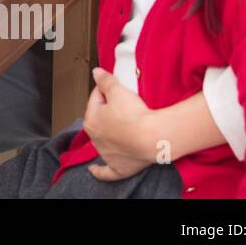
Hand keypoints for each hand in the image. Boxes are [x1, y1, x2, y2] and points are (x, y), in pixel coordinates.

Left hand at [84, 67, 157, 181]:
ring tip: (124, 127)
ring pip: (104, 142)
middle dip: (108, 112)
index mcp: (91, 121)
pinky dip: (99, 171)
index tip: (115, 88)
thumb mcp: (118, 91)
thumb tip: (96, 73)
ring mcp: (107, 154)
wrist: (153, 138)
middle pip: (101, 120)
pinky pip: (106, 172)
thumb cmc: (135, 116)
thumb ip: (105, 81)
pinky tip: (93, 170)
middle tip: (124, 106)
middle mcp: (96, 139)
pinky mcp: (119, 168)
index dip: (106, 91)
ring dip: (109, 136)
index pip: (96, 99)